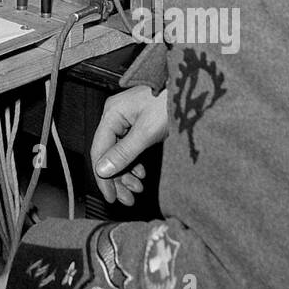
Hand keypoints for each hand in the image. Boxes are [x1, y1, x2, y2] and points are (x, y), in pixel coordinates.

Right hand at [91, 87, 167, 205]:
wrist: (190, 89)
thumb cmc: (169, 102)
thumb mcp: (146, 132)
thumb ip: (124, 152)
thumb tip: (102, 170)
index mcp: (112, 114)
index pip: (99, 151)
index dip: (103, 177)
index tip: (110, 196)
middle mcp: (115, 116)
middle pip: (108, 154)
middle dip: (117, 178)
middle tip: (127, 199)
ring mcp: (127, 119)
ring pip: (119, 152)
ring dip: (126, 173)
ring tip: (137, 189)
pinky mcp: (138, 123)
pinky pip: (129, 147)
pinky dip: (133, 163)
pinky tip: (141, 173)